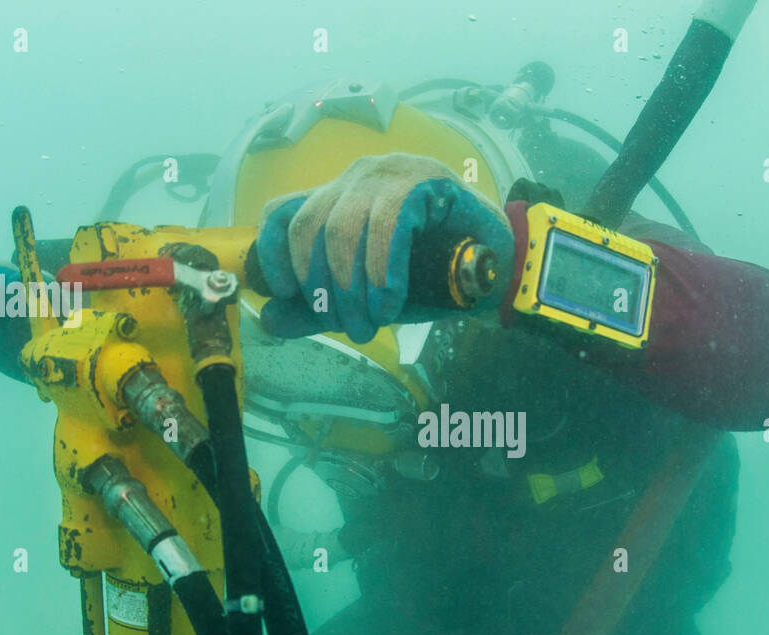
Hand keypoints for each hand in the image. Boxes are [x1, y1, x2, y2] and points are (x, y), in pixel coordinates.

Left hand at [255, 153, 514, 342]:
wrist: (500, 269)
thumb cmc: (431, 280)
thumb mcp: (365, 298)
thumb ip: (318, 309)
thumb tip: (268, 320)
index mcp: (337, 198)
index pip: (282, 212)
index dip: (272, 254)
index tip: (286, 294)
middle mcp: (356, 177)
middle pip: (310, 227)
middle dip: (324, 288)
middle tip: (350, 328)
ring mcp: (390, 172)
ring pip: (343, 228)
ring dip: (353, 286)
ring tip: (373, 323)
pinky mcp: (423, 177)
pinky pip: (387, 223)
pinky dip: (383, 270)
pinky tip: (391, 301)